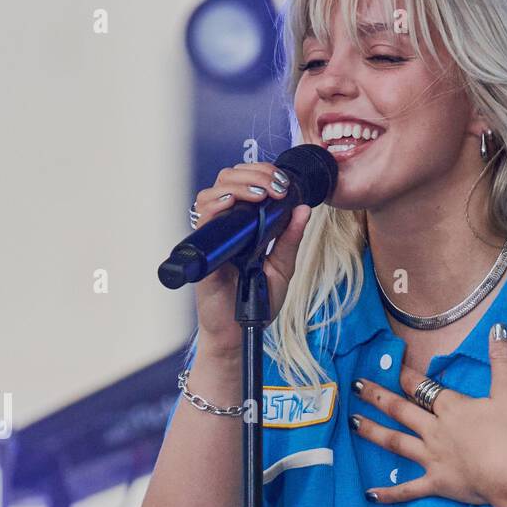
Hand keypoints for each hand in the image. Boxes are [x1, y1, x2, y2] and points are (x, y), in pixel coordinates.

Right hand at [192, 162, 311, 350]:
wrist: (239, 332)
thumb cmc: (255, 304)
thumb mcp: (282, 269)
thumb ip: (290, 240)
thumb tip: (303, 209)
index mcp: (246, 226)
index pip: (247, 183)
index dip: (264, 174)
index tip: (285, 183)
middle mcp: (227, 226)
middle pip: (229, 179)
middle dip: (254, 173)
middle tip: (276, 186)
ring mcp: (213, 237)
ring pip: (213, 192)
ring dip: (237, 184)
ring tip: (260, 193)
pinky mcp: (203, 251)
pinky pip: (203, 220)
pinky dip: (216, 205)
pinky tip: (232, 202)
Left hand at [349, 324, 506, 504]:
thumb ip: (502, 360)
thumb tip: (499, 328)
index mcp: (451, 407)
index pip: (423, 387)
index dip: (406, 376)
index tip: (390, 366)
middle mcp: (435, 430)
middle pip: (401, 410)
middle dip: (378, 396)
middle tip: (356, 387)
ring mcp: (432, 457)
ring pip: (396, 443)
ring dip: (373, 432)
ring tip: (353, 423)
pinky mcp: (436, 483)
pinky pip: (408, 490)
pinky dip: (389, 493)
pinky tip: (370, 495)